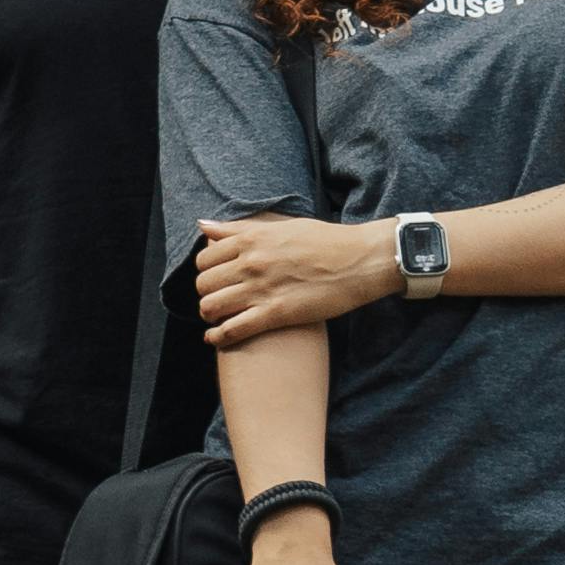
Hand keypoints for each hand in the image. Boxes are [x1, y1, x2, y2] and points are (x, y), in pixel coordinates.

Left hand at [194, 209, 406, 346]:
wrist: (361, 260)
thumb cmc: (325, 241)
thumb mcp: (280, 226)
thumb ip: (239, 228)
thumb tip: (203, 225)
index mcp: (251, 240)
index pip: (204, 260)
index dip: (205, 273)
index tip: (215, 280)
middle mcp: (250, 263)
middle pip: (203, 284)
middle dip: (206, 295)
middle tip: (217, 300)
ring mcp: (262, 289)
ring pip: (210, 307)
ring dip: (209, 316)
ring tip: (218, 318)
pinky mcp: (276, 313)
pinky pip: (232, 329)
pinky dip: (218, 337)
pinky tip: (215, 339)